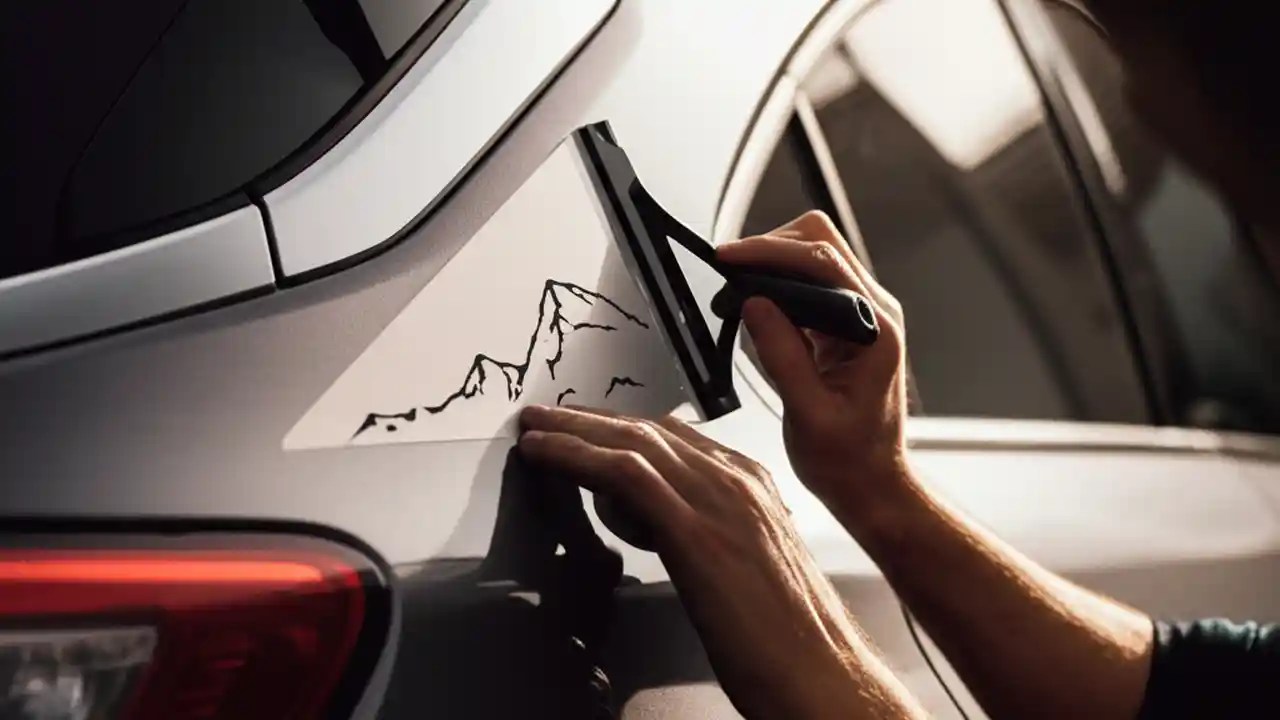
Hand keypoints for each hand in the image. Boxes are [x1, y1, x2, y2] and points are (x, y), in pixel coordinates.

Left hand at [518, 405, 910, 719]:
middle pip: (649, 432)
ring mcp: (720, 501)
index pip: (675, 440)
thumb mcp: (746, 569)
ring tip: (534, 430)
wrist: (827, 677)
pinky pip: (624, 475)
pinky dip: (576, 457)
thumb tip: (657, 525)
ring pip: (633, 444)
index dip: (621, 430)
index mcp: (754, 488)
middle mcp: (738, 483)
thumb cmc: (790, 641)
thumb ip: (706, 535)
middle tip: (545, 416)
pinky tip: (545, 456)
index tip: (584, 428)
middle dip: (590, 420)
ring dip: (573, 431)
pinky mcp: (697, 532)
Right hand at [718, 212, 913, 523]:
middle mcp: (873, 312)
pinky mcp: (843, 323)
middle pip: (821, 244)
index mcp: (875, 329)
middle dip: (771, 248)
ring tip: (735, 290)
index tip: (729, 258)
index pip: (822, 263)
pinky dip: (776, 285)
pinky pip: (807, 284)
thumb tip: (753, 304)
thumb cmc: (849, 460)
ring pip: (813, 257)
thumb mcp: (808, 414)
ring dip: (772, 265)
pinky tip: (752, 306)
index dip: (771, 252)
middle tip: (729, 271)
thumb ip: (783, 356)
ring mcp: (860, 314)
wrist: (871, 481)